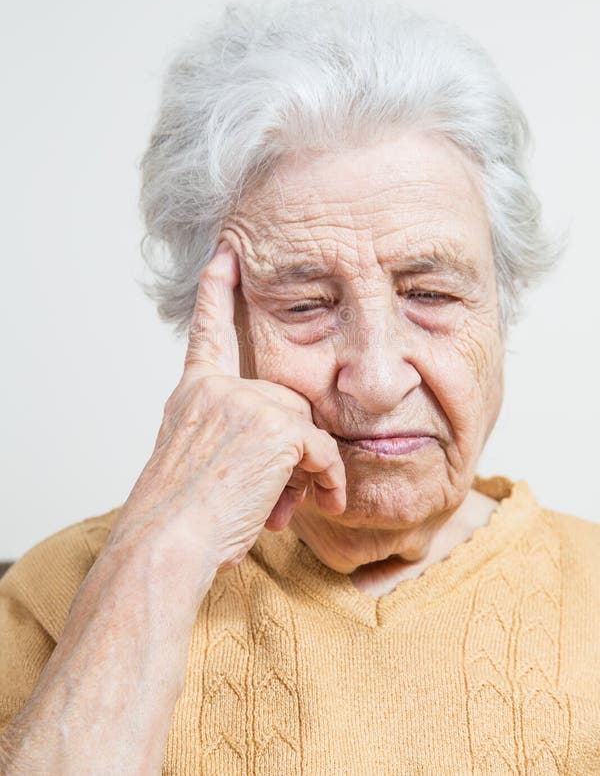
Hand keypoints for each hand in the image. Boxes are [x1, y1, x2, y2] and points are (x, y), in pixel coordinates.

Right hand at [108, 240, 345, 575]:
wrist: (167, 544)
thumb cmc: (180, 520)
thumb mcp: (195, 463)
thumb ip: (233, 437)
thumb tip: (288, 452)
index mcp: (193, 394)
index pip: (208, 330)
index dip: (217, 290)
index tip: (226, 254)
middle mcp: (217, 390)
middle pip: (284, 401)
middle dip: (292, 449)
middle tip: (281, 498)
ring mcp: (246, 403)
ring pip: (305, 426)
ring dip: (307, 471)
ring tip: (283, 510)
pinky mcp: (277, 427)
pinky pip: (323, 449)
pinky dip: (327, 479)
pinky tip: (322, 502)